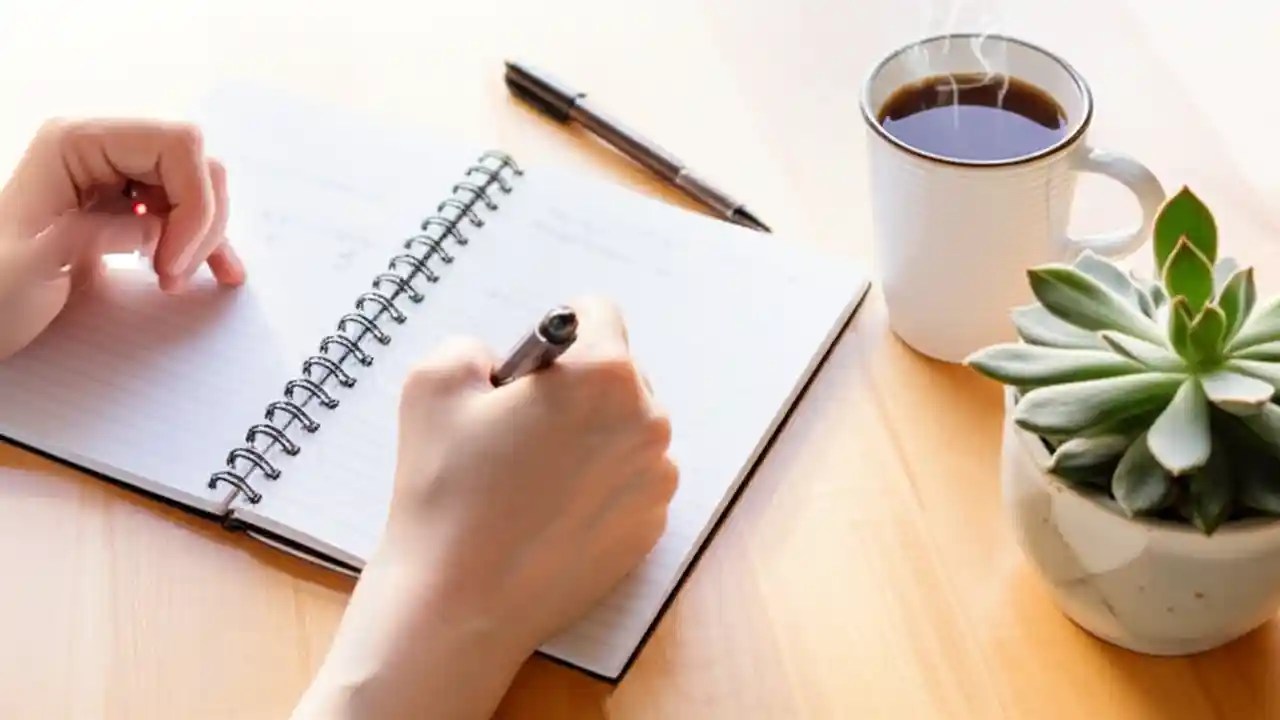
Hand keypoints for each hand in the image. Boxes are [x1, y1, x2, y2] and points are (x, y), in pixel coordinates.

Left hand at [0, 119, 244, 358]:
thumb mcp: (32, 264)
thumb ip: (96, 236)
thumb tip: (156, 228)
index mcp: (76, 143)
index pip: (177, 145)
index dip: (194, 202)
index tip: (173, 262)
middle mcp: (102, 151)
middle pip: (196, 165)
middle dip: (201, 222)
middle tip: (173, 275)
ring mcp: (118, 179)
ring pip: (199, 190)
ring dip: (204, 236)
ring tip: (175, 281)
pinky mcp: (128, 211)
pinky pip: (187, 215)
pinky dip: (207, 243)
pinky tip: (220, 272)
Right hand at [293, 298, 676, 719]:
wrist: (459, 602)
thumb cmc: (445, 491)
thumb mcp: (433, 383)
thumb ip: (471, 345)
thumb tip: (496, 361)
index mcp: (606, 374)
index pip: (598, 313)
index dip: (555, 334)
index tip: (530, 368)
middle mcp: (648, 422)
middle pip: (619, 375)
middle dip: (576, 388)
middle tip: (522, 427)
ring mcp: (655, 480)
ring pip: (626, 431)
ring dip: (590, 437)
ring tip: (531, 476)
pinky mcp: (650, 529)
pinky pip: (629, 483)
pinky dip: (597, 486)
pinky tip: (548, 512)